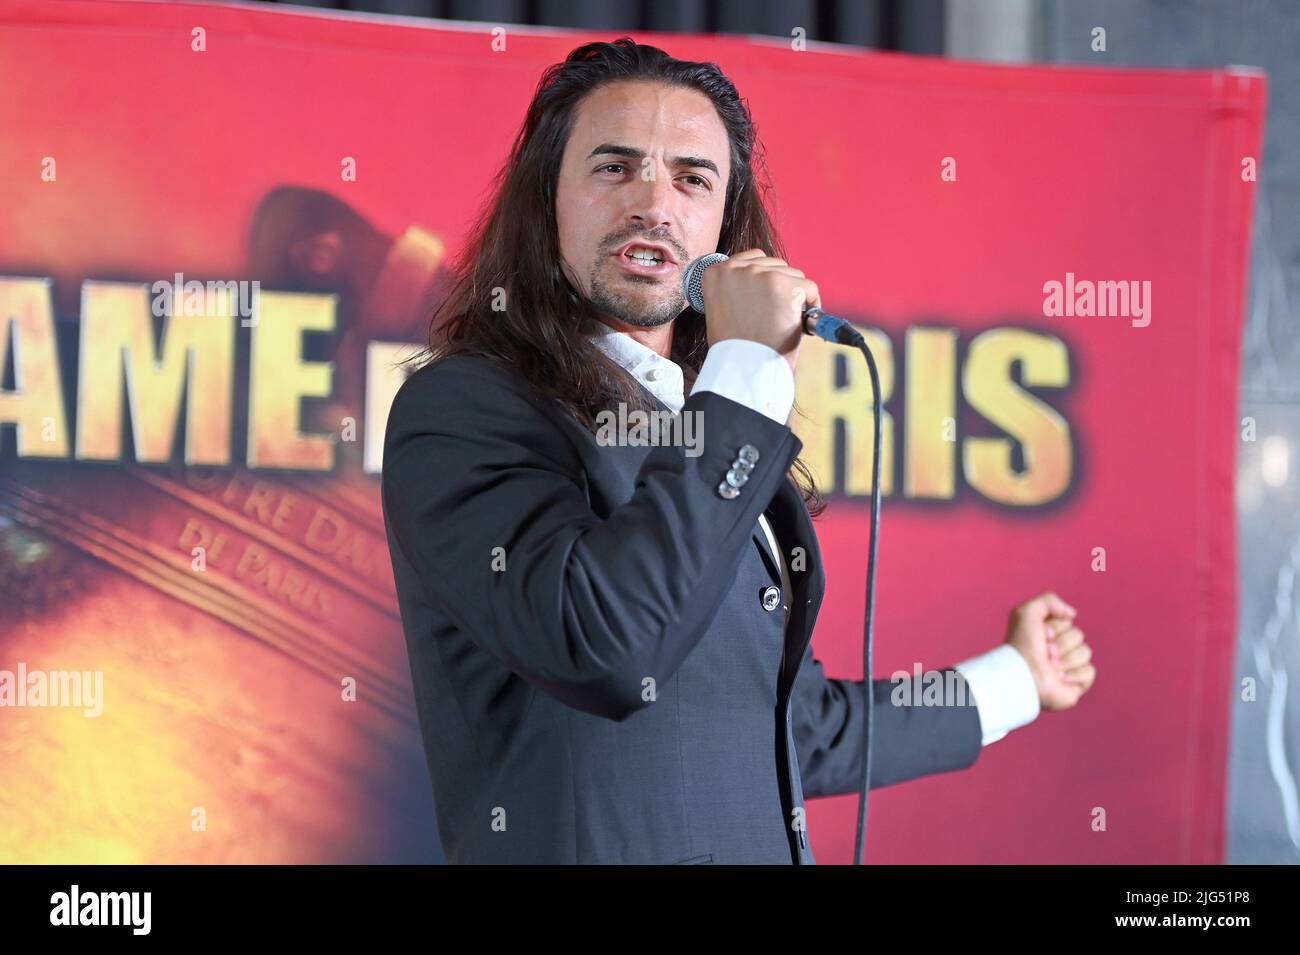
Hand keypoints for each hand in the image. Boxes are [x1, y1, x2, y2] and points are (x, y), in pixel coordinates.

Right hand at [698, 248, 818, 375]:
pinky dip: (811, 304)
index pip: (752, 260)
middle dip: (780, 288)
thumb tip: (762, 280)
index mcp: (715, 273)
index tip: (767, 299)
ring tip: (784, 320)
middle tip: (777, 315)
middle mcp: (736, 268)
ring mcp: (760, 275)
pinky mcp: (783, 286)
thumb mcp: (723, 309)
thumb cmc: (734, 348)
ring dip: (794, 296)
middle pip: (774, 265)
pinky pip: (809, 287)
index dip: (764, 280)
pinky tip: (799, 321)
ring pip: (793, 275)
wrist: (742, 369)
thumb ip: (737, 289)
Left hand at [1004, 591, 1095, 710]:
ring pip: (1085, 652)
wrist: (1023, 675)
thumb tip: (1072, 614)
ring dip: (1066, 659)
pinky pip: (1089, 671)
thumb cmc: (1021, 645)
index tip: (1040, 635)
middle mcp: (1059, 648)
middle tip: (1045, 652)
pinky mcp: (1076, 683)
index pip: (1068, 622)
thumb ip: (1049, 601)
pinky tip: (1059, 678)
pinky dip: (1074, 674)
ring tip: (1050, 667)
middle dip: (1061, 643)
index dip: (1055, 627)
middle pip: (1078, 635)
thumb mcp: (1027, 612)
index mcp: (1049, 633)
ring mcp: (1068, 666)